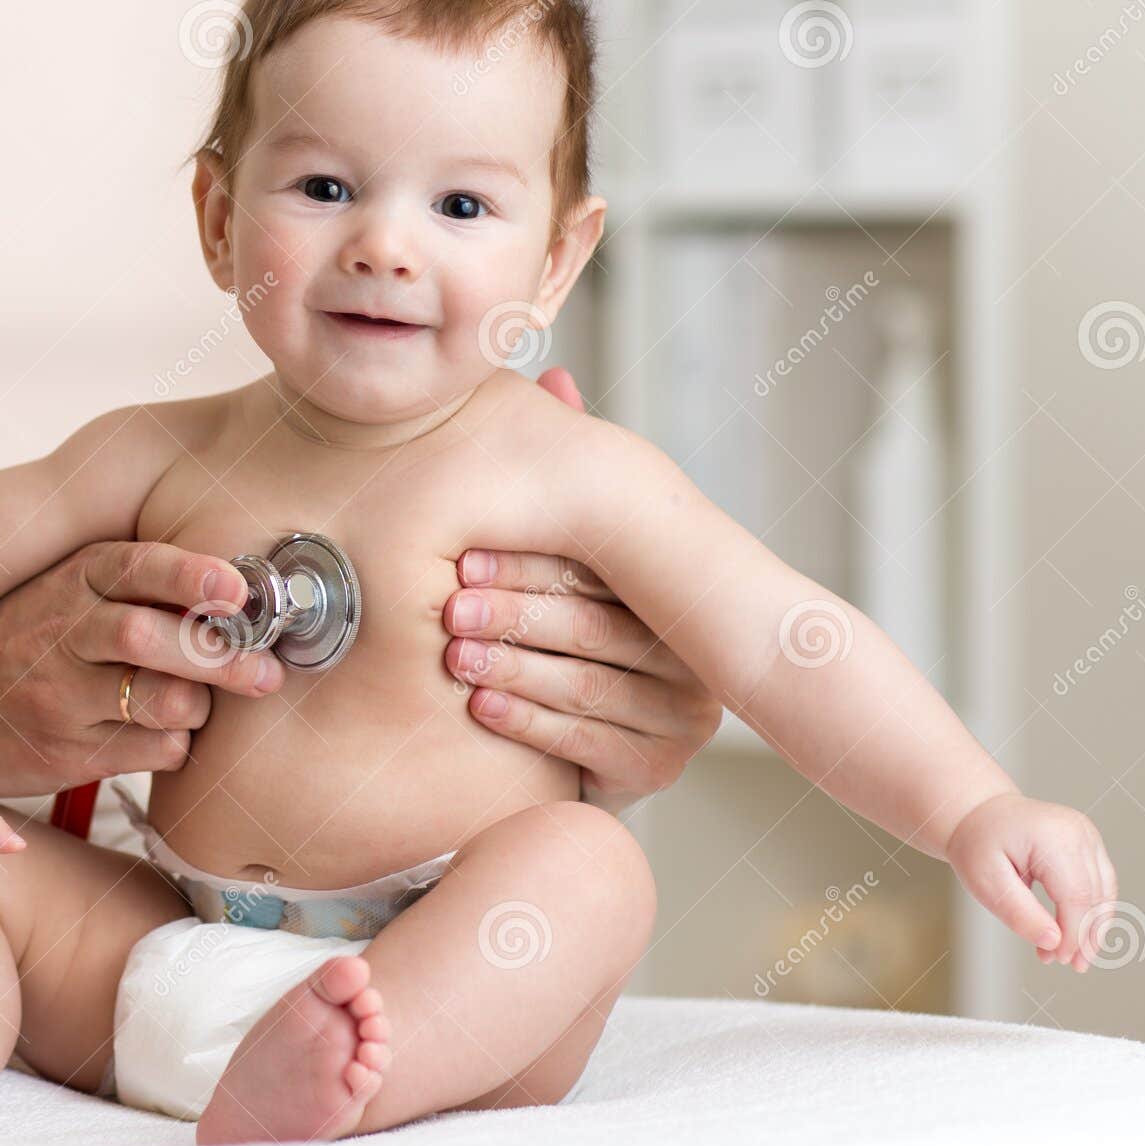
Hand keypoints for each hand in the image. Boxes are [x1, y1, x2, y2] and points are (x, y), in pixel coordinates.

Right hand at [0, 541, 283, 797]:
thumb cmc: (31, 640)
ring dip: (201, 705)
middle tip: (267, 674)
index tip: (237, 590)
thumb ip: (136, 583)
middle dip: (221, 656)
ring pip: (162, 700)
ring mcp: (62, 697)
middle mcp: (66, 633)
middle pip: (150, 637)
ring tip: (203, 703)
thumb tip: (239, 586)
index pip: (137, 567)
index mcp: (76, 580)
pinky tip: (170, 733)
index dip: (191, 576)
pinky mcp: (68, 754)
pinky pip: (155, 750)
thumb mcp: (68, 590)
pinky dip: (180, 744)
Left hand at [444, 367, 720, 806]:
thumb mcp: (566, 542)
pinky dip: (526, 725)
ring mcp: (684, 713)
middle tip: (451, 609)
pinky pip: (585, 744)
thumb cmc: (566, 619)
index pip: (605, 571)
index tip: (464, 556)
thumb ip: (563, 474)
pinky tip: (478, 708)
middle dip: (516, 615)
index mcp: (673, 586)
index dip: (531, 562)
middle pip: (596, 629)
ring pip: (587, 687)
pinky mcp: (660, 768)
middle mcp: (692, 648)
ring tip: (453, 657)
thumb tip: (555, 378)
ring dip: (513, 669)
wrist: (579, 733)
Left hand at [945, 793, 1117, 971]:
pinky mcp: (1089, 842)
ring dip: (1092, 928)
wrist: (977, 813)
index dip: (1073, 934)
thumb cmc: (978, 844)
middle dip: (1084, 936)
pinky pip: (1101, 882)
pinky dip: (1091, 910)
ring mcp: (1087, 834)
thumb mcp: (985, 881)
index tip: (1058, 958)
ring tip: (1073, 956)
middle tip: (1068, 964)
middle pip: (1094, 896)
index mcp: (1052, 837)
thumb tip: (1054, 943)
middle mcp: (1078, 832)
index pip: (1075, 896)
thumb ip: (1019, 912)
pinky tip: (1076, 933)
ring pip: (1104, 892)